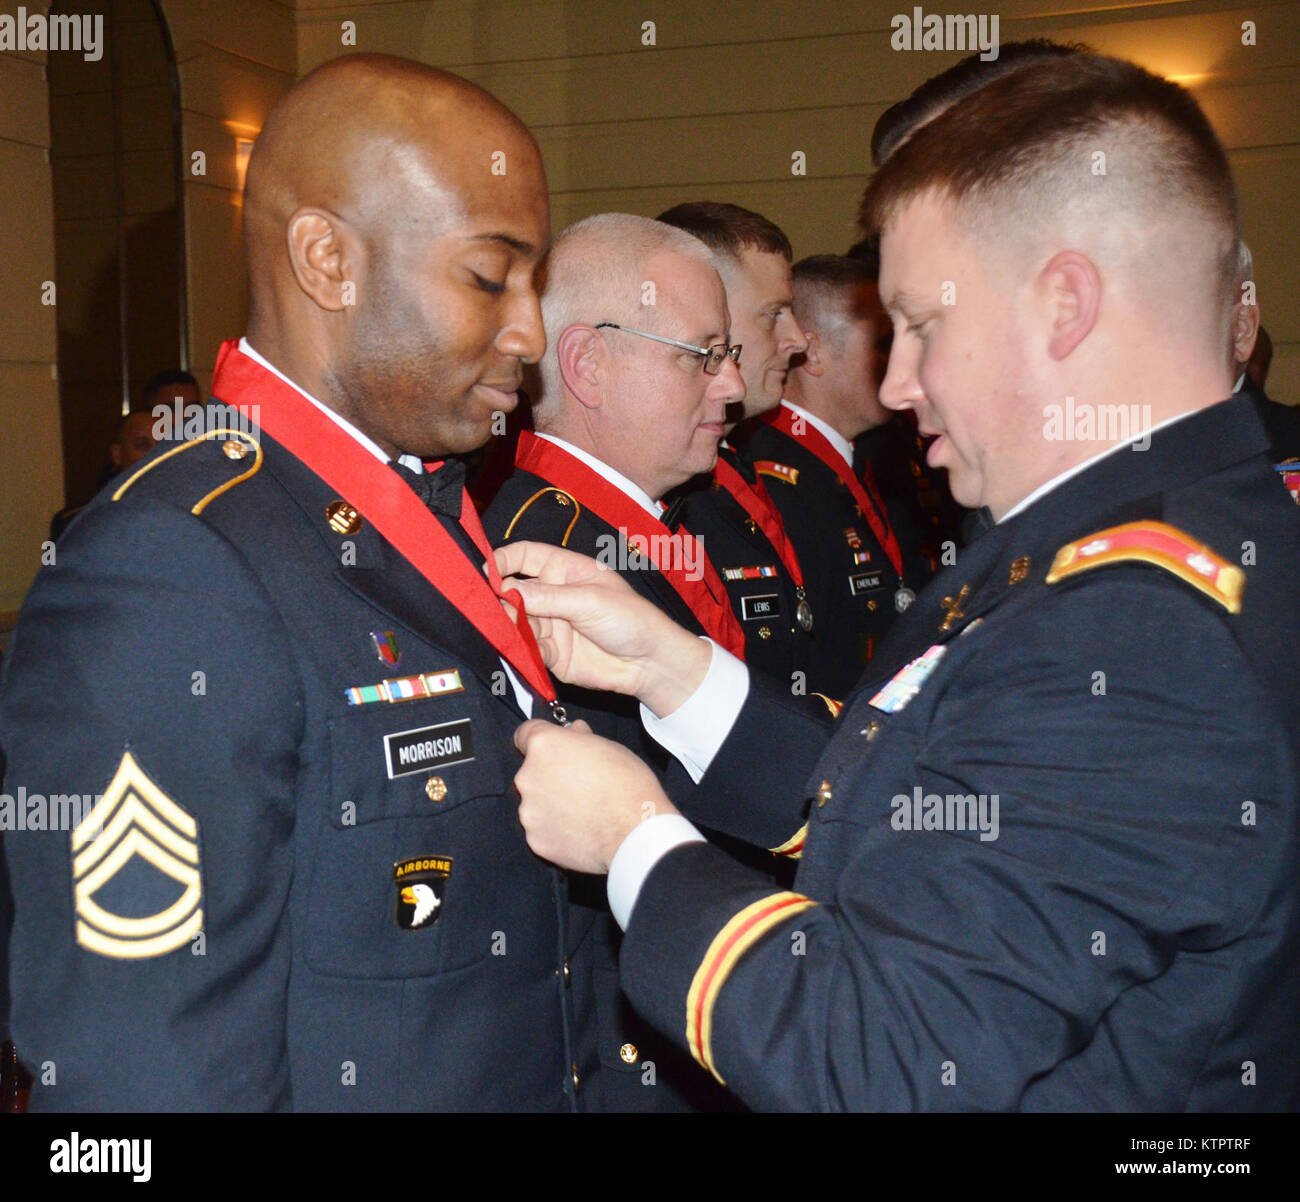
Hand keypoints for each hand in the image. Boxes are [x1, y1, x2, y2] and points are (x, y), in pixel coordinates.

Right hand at [495, 541, 711, 716]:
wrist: (649, 663)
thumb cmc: (631, 619)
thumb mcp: (590, 600)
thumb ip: (548, 597)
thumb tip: (506, 591)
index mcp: (564, 570)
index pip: (523, 556)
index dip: (502, 560)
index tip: (486, 573)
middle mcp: (552, 595)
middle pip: (511, 590)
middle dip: (498, 597)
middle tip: (490, 607)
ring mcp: (549, 624)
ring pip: (514, 620)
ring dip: (506, 625)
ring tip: (505, 630)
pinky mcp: (549, 653)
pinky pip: (524, 648)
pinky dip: (518, 649)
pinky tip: (519, 649)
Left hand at [514, 718, 677, 873]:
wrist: (635, 834)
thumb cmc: (628, 786)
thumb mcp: (610, 748)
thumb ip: (582, 738)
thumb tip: (575, 732)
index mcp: (544, 745)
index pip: (524, 733)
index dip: (541, 739)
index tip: (552, 748)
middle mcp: (527, 776)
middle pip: (530, 770)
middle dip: (549, 774)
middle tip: (579, 783)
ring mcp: (528, 811)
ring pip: (534, 802)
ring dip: (551, 803)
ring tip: (584, 810)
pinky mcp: (535, 839)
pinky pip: (541, 829)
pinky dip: (555, 829)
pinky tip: (580, 829)